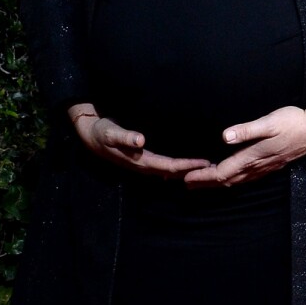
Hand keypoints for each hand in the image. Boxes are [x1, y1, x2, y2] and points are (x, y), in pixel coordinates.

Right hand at [66, 103, 208, 177]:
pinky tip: (188, 165)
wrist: (91, 135)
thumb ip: (125, 136)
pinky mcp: (145, 159)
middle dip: (192, 171)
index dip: (187, 165)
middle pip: (173, 172)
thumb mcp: (110, 132)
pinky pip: (166, 166)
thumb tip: (141, 140)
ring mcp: (144, 164)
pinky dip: (179, 167)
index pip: (169, 166)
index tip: (204, 162)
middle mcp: (144, 166)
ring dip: (187, 170)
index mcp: (140, 161)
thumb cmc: (102, 132)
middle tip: (214, 167)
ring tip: (206, 167)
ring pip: (170, 171)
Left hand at [183, 87, 305, 187]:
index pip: (223, 171)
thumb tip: (224, 136)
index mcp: (253, 156)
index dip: (204, 176)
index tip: (187, 178)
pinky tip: (231, 179)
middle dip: (206, 183)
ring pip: (237, 181)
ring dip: (218, 184)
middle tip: (187, 185)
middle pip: (227, 180)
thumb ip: (247, 130)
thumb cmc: (293, 122)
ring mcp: (265, 168)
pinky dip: (234, 181)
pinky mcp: (271, 165)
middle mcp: (258, 166)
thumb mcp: (269, 122)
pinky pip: (247, 179)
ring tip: (203, 184)